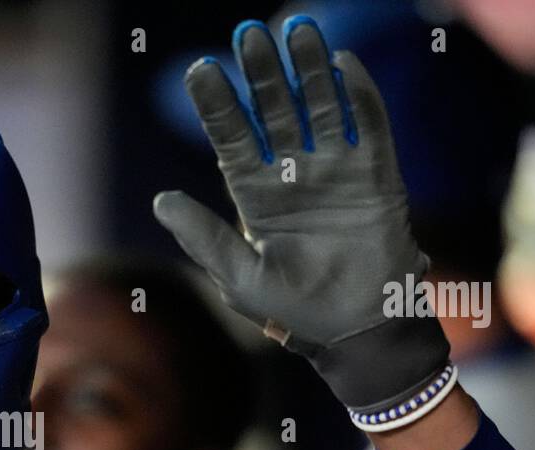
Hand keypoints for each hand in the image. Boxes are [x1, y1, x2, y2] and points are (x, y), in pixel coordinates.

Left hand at [153, 17, 449, 416]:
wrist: (356, 333)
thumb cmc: (294, 313)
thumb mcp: (239, 277)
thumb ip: (204, 237)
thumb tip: (159, 200)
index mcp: (256, 197)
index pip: (232, 139)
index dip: (218, 105)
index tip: (201, 70)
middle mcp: (293, 176)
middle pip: (274, 112)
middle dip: (262, 74)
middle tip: (247, 34)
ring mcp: (335, 172)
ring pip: (320, 107)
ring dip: (308, 70)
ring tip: (296, 28)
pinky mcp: (376, 177)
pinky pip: (368, 127)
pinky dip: (358, 94)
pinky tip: (342, 62)